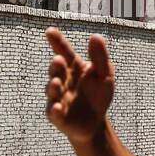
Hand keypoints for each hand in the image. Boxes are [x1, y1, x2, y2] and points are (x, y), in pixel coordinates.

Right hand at [45, 27, 114, 144]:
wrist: (95, 124)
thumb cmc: (97, 96)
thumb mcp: (104, 74)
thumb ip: (100, 56)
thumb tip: (96, 36)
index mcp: (73, 68)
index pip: (64, 52)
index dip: (57, 42)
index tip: (50, 31)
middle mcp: (62, 81)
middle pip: (57, 71)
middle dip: (56, 67)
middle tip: (58, 60)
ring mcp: (57, 98)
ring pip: (52, 91)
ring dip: (53, 87)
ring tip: (56, 82)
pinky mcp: (57, 116)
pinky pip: (54, 113)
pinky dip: (55, 110)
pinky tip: (58, 108)